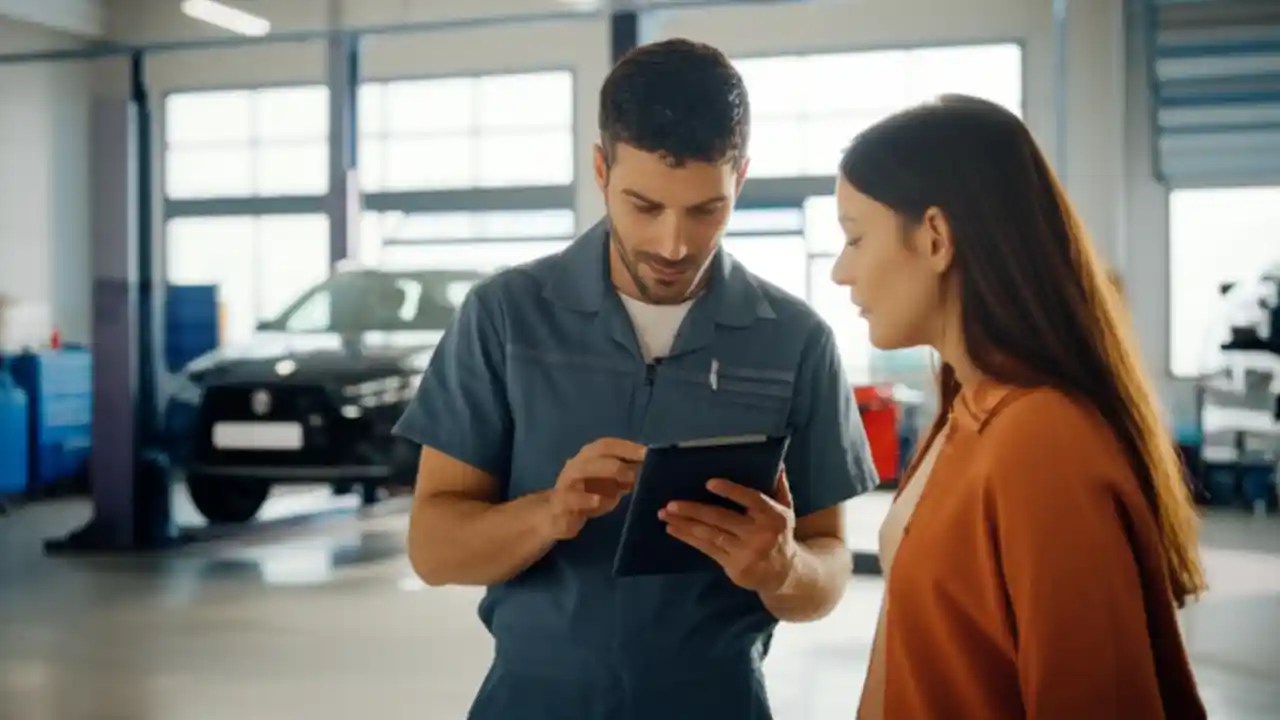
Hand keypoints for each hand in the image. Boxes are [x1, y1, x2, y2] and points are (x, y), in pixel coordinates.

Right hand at [543, 438, 645, 540]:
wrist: (556, 516)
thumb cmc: (587, 496)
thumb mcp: (610, 485)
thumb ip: (626, 476)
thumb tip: (651, 468)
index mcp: (589, 457)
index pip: (608, 445)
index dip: (628, 447)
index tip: (649, 453)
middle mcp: (576, 465)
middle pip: (595, 453)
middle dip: (620, 458)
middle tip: (640, 470)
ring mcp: (566, 483)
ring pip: (580, 470)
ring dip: (605, 472)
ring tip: (625, 480)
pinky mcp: (560, 504)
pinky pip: (570, 498)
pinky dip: (585, 499)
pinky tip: (597, 501)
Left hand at [660, 471, 798, 593]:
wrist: (785, 574)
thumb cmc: (780, 535)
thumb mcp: (786, 510)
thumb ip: (779, 487)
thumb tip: (777, 462)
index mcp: (773, 516)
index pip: (751, 499)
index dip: (730, 491)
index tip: (709, 483)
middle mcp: (759, 533)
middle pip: (722, 518)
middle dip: (694, 510)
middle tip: (671, 504)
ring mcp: (746, 552)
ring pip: (710, 534)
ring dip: (684, 524)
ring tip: (665, 514)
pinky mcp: (734, 566)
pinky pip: (707, 549)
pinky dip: (688, 538)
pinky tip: (674, 529)